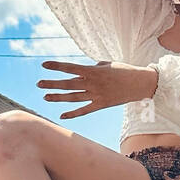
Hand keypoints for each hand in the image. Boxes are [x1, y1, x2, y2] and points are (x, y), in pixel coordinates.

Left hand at [38, 59, 152, 117]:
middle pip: (68, 84)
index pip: (71, 68)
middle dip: (52, 83)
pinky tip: (62, 115)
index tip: (44, 65)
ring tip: (45, 97)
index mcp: (94, 71)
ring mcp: (97, 95)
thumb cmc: (124, 71)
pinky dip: (73, 113)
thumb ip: (93, 68)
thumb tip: (82, 73)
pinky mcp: (102, 105)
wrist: (141, 84)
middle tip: (38, 84)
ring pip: (73, 98)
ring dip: (58, 97)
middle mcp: (93, 83)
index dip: (57, 66)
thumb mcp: (108, 64)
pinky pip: (85, 110)